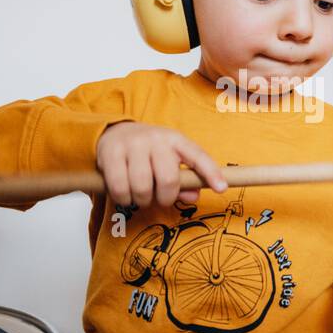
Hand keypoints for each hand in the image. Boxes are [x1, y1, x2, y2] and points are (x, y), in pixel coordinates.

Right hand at [96, 121, 227, 208]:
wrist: (115, 132)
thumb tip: (194, 196)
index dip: (211, 172)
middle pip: (168, 179)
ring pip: (142, 186)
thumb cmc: (149, 153)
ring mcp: (132, 144)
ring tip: (140, 196)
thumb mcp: (170, 160)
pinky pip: (119, 187)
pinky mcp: (111, 152)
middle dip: (165, 198)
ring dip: (142, 200)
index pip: (198, 156)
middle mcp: (156, 138)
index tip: (222, 188)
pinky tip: (125, 194)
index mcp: (176, 140)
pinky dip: (124, 198)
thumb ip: (184, 180)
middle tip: (159, 199)